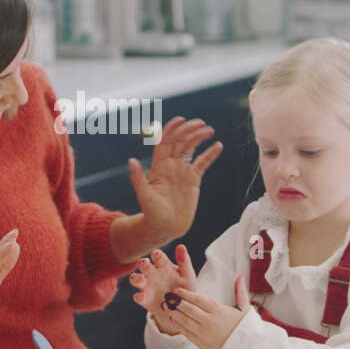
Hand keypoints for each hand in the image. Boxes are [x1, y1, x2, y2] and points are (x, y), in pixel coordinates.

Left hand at [127, 117, 222, 244]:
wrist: (166, 228)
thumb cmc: (152, 214)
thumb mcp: (144, 196)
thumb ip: (138, 178)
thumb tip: (131, 160)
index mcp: (159, 166)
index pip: (165, 141)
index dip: (172, 129)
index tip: (182, 120)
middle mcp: (171, 165)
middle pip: (180, 141)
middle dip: (189, 130)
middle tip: (202, 124)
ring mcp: (183, 171)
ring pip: (191, 148)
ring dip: (199, 137)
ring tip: (210, 130)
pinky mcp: (193, 180)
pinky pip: (203, 163)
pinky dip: (210, 154)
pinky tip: (218, 145)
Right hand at [129, 244, 196, 335]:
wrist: (183, 308)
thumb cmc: (185, 287)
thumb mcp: (187, 275)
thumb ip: (184, 262)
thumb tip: (181, 246)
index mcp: (163, 265)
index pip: (157, 256)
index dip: (156, 255)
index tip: (157, 255)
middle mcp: (152, 273)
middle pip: (143, 265)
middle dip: (143, 264)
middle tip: (145, 263)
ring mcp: (147, 286)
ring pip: (136, 279)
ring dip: (135, 278)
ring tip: (137, 278)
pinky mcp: (145, 300)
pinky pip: (138, 297)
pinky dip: (138, 296)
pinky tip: (141, 296)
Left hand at [163, 276, 249, 348]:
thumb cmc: (245, 327)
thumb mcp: (245, 308)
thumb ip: (240, 291)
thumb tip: (241, 276)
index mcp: (219, 310)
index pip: (198, 299)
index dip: (186, 294)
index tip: (177, 290)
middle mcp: (210, 321)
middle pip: (188, 309)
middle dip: (176, 302)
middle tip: (167, 296)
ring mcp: (205, 334)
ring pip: (184, 321)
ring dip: (174, 313)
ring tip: (167, 306)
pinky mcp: (202, 344)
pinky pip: (187, 333)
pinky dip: (178, 326)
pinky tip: (173, 319)